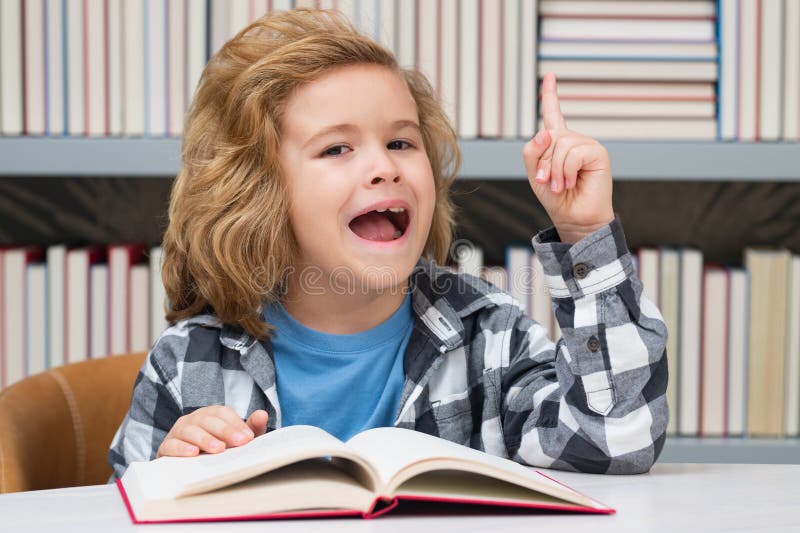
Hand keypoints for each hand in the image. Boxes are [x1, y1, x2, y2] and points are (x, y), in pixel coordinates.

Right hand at [157, 406, 268, 457]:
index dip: (235, 424)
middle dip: (225, 431)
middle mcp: (194, 419)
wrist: (186, 466)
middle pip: (208, 420)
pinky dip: (181, 448)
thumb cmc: (216, 449)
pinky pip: (171, 444)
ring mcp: (178, 431)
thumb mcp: (235, 440)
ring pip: (190, 430)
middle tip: (239, 442)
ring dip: (205, 439)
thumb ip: (250, 428)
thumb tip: (262, 414)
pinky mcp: (166, 446)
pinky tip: (192, 453)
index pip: (222, 413)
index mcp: (210, 414)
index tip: (248, 437)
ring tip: (218, 449)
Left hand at [522, 72, 614, 243]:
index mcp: (557, 142)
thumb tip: (546, 132)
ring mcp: (586, 144)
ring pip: (560, 145)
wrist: (573, 217)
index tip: (549, 75)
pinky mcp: (597, 152)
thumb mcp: (535, 174)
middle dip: (544, 163)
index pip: (552, 113)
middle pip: (548, 137)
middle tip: (549, 182)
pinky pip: (573, 153)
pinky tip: (572, 183)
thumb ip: (533, 152)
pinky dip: (567, 171)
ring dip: (555, 170)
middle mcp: (573, 139)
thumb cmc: (556, 197)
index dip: (550, 94)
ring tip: (561, 185)